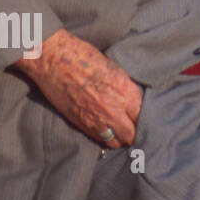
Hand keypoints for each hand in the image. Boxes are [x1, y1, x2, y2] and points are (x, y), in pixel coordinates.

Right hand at [16, 28, 141, 149]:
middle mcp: (113, 109)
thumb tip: (134, 101)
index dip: (145, 119)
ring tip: (123, 134)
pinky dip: (105, 138)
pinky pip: (99, 139)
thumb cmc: (85, 58)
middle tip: (136, 129)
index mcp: (125, 91)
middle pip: (132, 133)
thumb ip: (126, 88)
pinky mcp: (80, 123)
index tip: (145, 118)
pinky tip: (108, 134)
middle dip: (135, 133)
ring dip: (121, 139)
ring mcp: (96, 119)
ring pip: (116, 141)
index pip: (143, 115)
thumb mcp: (115, 70)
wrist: (54, 60)